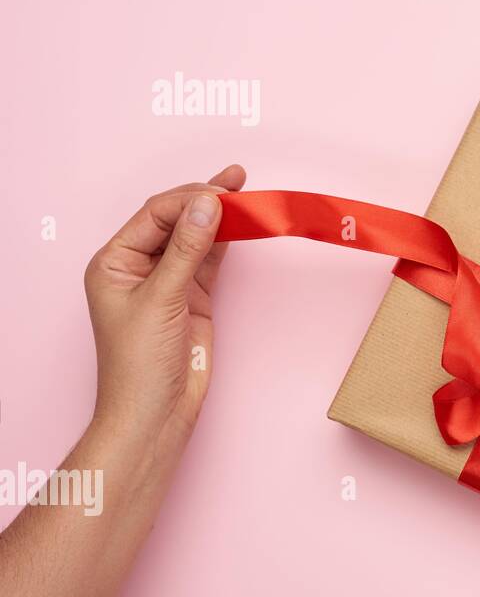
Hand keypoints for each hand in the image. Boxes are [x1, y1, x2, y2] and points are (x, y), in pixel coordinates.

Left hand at [83, 165, 245, 448]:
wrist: (155, 412)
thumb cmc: (139, 364)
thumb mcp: (162, 300)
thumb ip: (187, 250)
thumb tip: (208, 205)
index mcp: (114, 261)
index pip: (155, 215)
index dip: (189, 200)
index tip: (223, 192)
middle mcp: (139, 266)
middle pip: (176, 220)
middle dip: (206, 200)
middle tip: (239, 183)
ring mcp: (169, 281)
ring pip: (197, 237)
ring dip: (220, 217)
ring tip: (247, 193)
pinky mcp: (194, 297)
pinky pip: (211, 259)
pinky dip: (228, 242)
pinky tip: (242, 224)